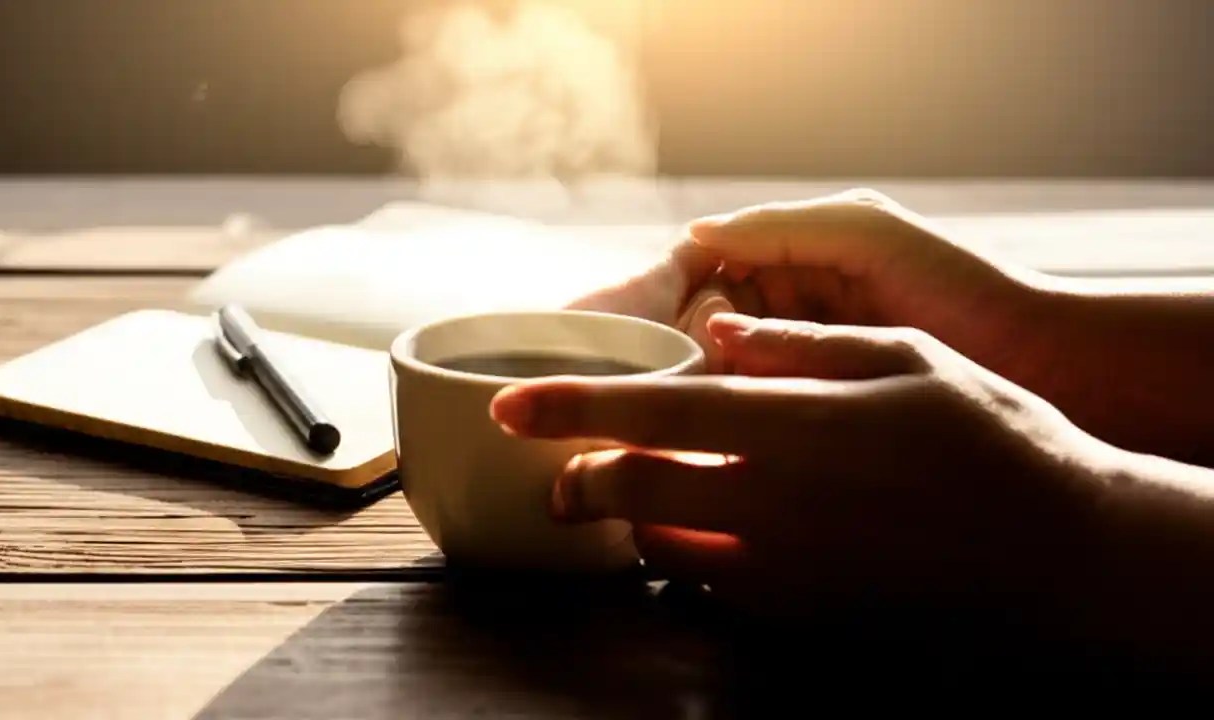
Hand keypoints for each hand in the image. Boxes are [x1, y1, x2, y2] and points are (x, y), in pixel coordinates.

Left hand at [489, 312, 1107, 618]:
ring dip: (632, 526)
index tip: (507, 408)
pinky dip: (687, 562)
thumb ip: (803, 347)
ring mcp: (786, 568)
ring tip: (629, 505)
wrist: (1062, 555)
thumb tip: (724, 335)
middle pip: (632, 493)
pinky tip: (702, 540)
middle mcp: (773, 500)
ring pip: (664, 549)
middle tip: (562, 476)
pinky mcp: (805, 615)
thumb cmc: (993, 439)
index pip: (648, 410)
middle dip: (579, 481)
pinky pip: (715, 589)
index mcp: (791, 423)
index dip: (567, 408)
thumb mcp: (909, 360)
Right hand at [568, 188, 1051, 382]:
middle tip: (608, 390)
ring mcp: (806, 365)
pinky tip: (696, 447)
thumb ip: (783, 228)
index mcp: (794, 259)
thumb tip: (693, 233)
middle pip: (694, 327)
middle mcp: (791, 310)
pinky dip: (725, 427)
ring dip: (680, 395)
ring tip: (639, 422)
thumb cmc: (960, 287)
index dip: (649, 295)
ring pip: (718, 377)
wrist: (1044, 366)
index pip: (697, 270)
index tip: (600, 330)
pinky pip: (757, 416)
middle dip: (654, 352)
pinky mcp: (825, 414)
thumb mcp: (869, 236)